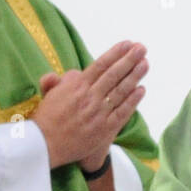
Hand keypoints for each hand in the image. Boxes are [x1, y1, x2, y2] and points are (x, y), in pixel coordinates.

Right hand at [33, 41, 147, 168]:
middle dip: (129, 60)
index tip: (127, 44)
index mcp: (76, 86)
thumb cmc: (47, 119)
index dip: (115, 53)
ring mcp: (99, 113)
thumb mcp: (50, 94)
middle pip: (114, 74)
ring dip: (135, 76)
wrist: (46, 146)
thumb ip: (61, 79)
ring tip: (145, 64)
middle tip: (142, 48)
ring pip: (121, 91)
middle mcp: (90, 97)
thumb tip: (74, 73)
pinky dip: (133, 100)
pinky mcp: (105, 129)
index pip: (100, 65)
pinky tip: (142, 89)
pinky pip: (123, 111)